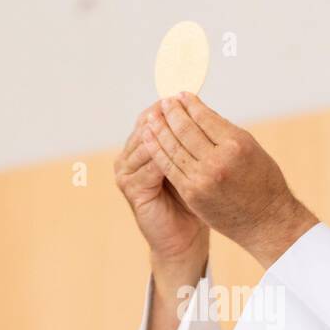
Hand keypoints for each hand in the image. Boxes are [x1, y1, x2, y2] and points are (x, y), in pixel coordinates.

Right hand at [113, 100, 209, 283]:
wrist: (185, 236)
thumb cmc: (195, 198)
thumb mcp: (195, 163)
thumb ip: (192, 139)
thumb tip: (203, 104)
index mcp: (142, 145)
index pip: (153, 116)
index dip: (171, 106)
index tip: (190, 92)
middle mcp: (129, 155)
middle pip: (147, 126)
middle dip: (168, 115)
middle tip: (185, 101)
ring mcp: (126, 171)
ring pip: (147, 144)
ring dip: (166, 133)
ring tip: (183, 123)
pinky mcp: (130, 188)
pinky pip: (149, 167)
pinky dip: (164, 158)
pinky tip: (181, 152)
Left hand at [141, 94, 316, 268]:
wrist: (265, 222)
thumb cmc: (263, 183)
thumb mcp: (252, 150)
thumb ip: (225, 132)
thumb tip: (200, 113)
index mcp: (237, 144)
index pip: (205, 117)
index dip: (190, 104)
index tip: (181, 95)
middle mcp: (219, 160)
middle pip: (186, 129)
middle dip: (172, 113)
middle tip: (164, 101)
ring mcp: (203, 178)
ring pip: (174, 147)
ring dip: (160, 129)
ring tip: (152, 116)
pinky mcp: (192, 193)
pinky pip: (170, 167)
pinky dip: (157, 151)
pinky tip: (149, 139)